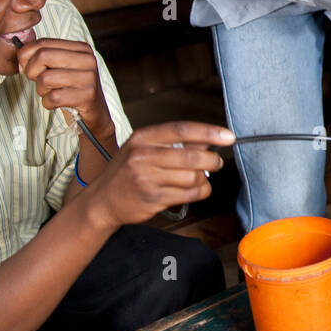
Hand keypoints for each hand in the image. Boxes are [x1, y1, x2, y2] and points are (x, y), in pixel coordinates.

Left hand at [17, 38, 113, 138]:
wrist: (94, 113)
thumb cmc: (71, 88)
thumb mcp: (60, 67)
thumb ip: (42, 56)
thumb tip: (20, 55)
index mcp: (81, 48)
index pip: (43, 43)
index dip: (26, 56)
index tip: (27, 67)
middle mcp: (87, 60)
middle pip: (43, 56)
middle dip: (31, 71)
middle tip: (37, 80)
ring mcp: (89, 77)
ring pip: (46, 78)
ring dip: (41, 90)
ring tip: (51, 92)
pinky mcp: (87, 95)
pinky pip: (53, 97)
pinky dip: (48, 103)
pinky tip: (56, 103)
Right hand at [82, 122, 233, 230]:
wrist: (102, 200)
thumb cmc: (127, 171)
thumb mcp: (143, 149)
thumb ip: (173, 143)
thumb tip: (209, 140)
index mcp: (143, 138)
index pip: (182, 130)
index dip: (209, 132)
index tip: (228, 136)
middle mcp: (143, 156)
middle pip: (192, 156)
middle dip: (212, 160)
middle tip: (216, 162)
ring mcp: (147, 179)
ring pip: (193, 177)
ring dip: (204, 179)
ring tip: (200, 178)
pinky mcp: (153, 199)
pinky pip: (189, 195)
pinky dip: (199, 192)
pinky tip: (194, 190)